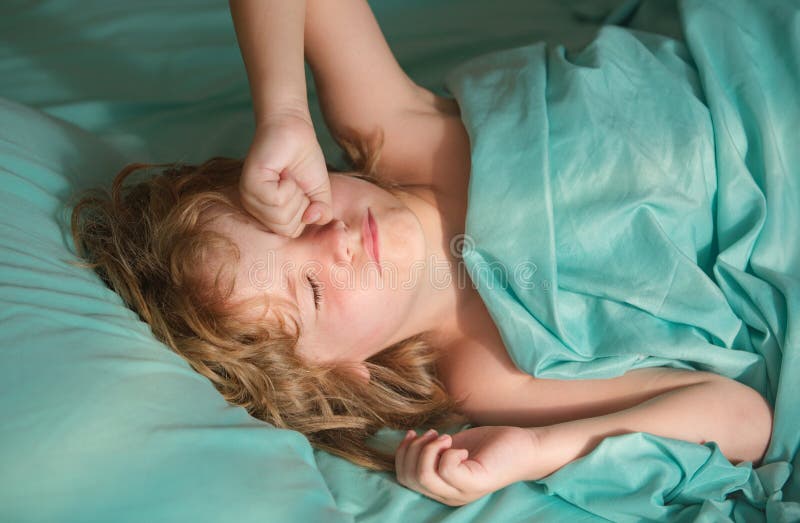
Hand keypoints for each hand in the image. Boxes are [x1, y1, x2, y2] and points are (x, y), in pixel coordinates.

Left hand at [239, 110, 332, 237]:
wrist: (295, 131)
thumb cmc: (305, 160)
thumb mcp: (320, 194)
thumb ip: (321, 214)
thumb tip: (310, 219)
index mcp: (268, 214)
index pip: (291, 233)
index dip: (305, 212)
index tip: (301, 190)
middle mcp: (255, 208)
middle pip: (286, 229)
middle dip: (300, 204)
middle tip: (294, 182)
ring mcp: (250, 197)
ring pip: (280, 217)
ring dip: (294, 193)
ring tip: (286, 176)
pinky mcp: (249, 184)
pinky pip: (276, 201)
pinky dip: (287, 186)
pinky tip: (281, 172)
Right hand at [395, 425, 537, 505]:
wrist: (525, 446)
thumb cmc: (490, 444)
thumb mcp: (452, 448)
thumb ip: (432, 451)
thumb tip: (408, 442)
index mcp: (441, 488)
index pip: (403, 478)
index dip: (402, 453)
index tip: (414, 433)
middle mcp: (449, 496)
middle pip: (408, 477)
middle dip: (414, 449)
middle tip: (435, 435)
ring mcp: (461, 492)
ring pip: (423, 475)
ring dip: (430, 448)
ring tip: (447, 438)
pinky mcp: (474, 484)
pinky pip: (445, 468)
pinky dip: (448, 451)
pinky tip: (461, 447)